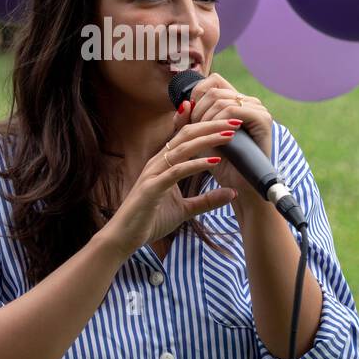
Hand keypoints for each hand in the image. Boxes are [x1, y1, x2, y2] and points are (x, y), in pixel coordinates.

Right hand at [101, 117, 240, 253]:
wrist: (124, 238)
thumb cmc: (150, 221)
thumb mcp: (184, 210)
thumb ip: (206, 201)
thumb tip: (232, 193)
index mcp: (164, 163)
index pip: (186, 137)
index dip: (206, 126)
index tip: (228, 121)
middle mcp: (158, 162)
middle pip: (186, 135)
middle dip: (211, 125)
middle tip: (235, 120)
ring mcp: (154, 173)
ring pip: (182, 148)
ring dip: (207, 139)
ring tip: (229, 135)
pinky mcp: (152, 187)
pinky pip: (176, 171)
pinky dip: (196, 164)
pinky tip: (214, 160)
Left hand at [178, 73, 273, 208]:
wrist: (239, 187)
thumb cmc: (221, 164)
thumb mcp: (200, 137)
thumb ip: (189, 120)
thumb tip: (184, 103)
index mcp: (237, 101)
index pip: (213, 81)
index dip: (197, 95)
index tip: (190, 117)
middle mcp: (249, 101)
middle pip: (214, 90)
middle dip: (198, 111)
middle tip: (195, 131)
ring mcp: (258, 109)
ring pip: (220, 99)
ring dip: (205, 119)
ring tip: (205, 138)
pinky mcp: (263, 119)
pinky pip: (232, 110)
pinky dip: (217, 122)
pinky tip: (216, 137)